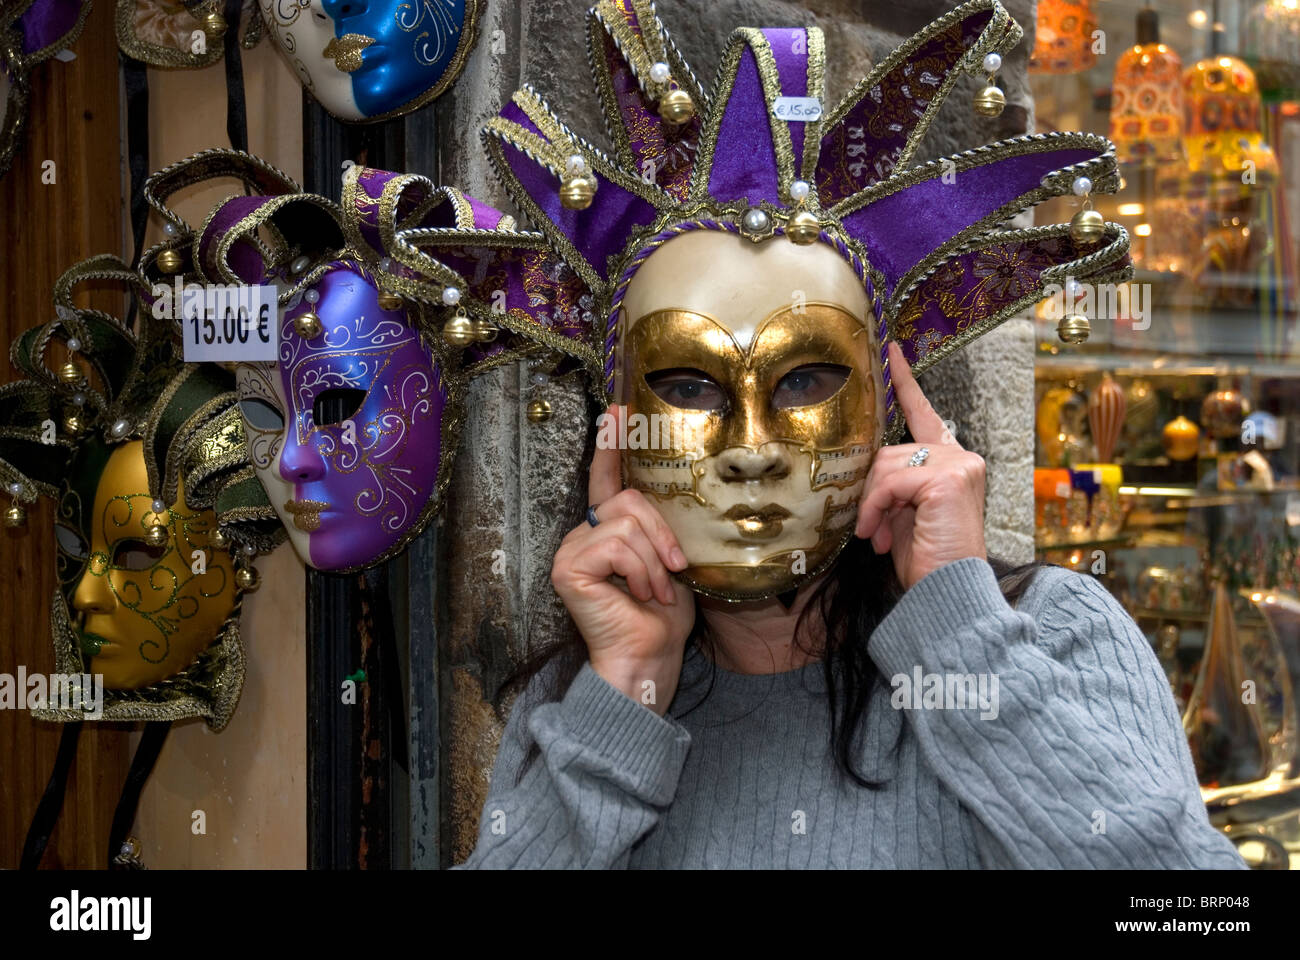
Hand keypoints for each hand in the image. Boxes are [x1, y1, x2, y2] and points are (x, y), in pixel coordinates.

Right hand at [551, 404, 694, 713]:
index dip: (613, 442)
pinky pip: (617, 544)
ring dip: (655, 561)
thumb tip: (684, 488)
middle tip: (676, 569)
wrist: (649, 658)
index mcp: (607, 529)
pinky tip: (639, 595)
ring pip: (627, 522)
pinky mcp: (569, 567)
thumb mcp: (673, 560)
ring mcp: (572, 549)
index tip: (621, 407)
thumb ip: (664, 526)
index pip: (607, 477)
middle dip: (662, 534)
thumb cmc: (662, 617)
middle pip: (630, 498)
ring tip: (656, 592)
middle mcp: (583, 533)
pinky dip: (640, 570)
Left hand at [854, 341, 986, 590]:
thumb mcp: (903, 515)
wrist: (948, 593)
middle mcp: (961, 457)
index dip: (905, 382)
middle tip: (870, 528)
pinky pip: (890, 482)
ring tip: (875, 535)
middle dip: (872, 491)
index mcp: (952, 462)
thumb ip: (891, 485)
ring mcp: (958, 464)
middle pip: (890, 451)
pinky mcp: (947, 478)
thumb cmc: (927, 561)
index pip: (924, 414)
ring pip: (886, 466)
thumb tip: (861, 473)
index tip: (890, 352)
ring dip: (871, 504)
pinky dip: (876, 508)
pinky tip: (877, 535)